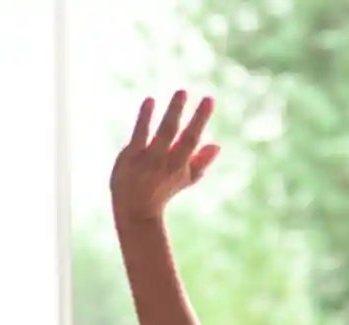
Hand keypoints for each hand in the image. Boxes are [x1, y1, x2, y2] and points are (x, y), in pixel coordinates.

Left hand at [110, 90, 219, 224]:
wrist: (135, 209)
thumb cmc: (162, 191)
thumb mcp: (185, 179)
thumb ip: (201, 162)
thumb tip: (217, 145)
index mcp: (181, 165)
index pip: (193, 139)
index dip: (202, 118)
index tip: (209, 99)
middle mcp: (167, 161)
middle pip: (183, 135)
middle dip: (193, 115)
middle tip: (202, 95)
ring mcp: (149, 158)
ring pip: (164, 131)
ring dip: (174, 111)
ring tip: (182, 92)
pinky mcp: (130, 156)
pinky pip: (140, 132)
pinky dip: (146, 116)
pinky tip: (151, 100)